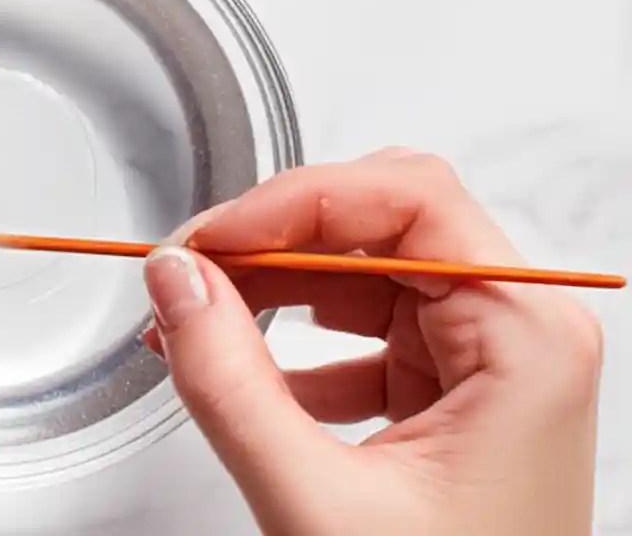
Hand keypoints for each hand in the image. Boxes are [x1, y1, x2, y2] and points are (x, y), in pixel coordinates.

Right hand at [143, 150, 601, 534]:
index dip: (295, 200)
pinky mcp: (456, 400)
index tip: (209, 238)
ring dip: (278, 291)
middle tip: (193, 269)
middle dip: (278, 239)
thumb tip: (176, 282)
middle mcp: (520, 337)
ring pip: (371, 275)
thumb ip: (231, 381)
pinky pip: (370, 336)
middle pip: (386, 224)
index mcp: (523, 339)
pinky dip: (301, 347)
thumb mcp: (315, 501)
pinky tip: (252, 377)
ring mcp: (491, 368)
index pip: (407, 199)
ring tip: (200, 317)